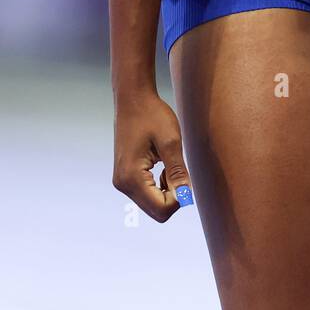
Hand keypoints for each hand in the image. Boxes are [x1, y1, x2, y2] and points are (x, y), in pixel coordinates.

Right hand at [112, 89, 194, 221]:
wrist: (133, 99)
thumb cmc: (152, 115)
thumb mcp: (171, 142)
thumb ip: (178, 172)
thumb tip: (186, 196)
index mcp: (132, 178)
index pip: (161, 209)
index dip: (179, 199)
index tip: (185, 178)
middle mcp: (123, 184)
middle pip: (155, 210)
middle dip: (173, 196)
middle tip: (179, 171)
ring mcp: (122, 181)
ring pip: (151, 203)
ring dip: (167, 190)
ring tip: (170, 164)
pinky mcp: (125, 176)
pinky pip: (146, 193)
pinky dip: (159, 186)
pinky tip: (163, 165)